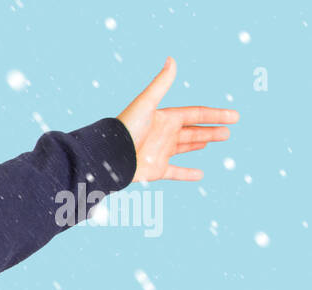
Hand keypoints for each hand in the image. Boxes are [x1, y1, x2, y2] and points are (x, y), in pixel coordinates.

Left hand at [116, 56, 238, 182]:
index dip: (215, 114)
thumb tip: (171, 58)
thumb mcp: (146, 103)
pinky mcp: (155, 170)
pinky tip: (201, 174)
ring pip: (186, 147)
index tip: (235, 116)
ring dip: (201, 143)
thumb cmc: (126, 127)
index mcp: (164, 118)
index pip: (195, 114)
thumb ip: (161, 83)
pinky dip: (188, 174)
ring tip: (218, 139)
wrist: (110, 156)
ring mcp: (160, 152)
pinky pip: (175, 173)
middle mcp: (163, 134)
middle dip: (210, 129)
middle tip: (229, 131)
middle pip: (192, 130)